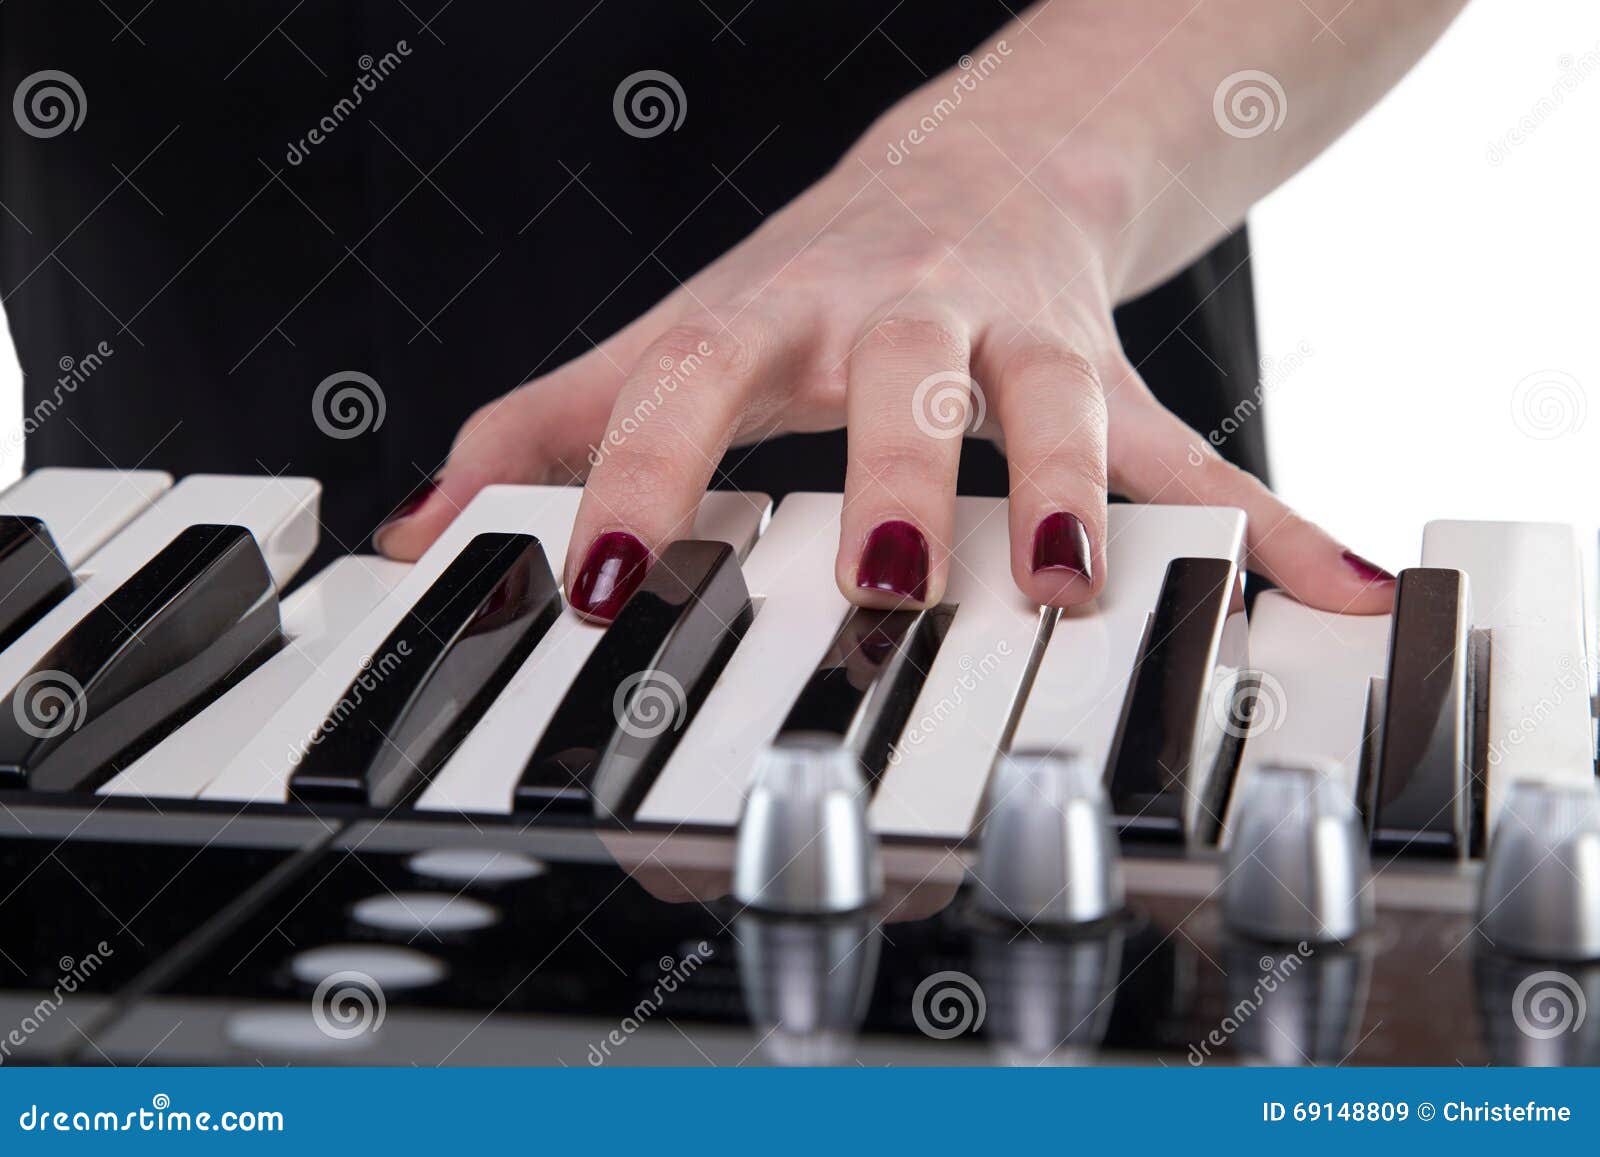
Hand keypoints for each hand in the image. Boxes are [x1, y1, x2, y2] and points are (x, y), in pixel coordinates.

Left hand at [375, 92, 1395, 620]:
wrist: (968, 171)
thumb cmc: (803, 290)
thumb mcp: (669, 344)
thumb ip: (547, 431)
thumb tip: (409, 534)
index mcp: (772, 316)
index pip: (686, 385)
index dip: (638, 479)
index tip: (598, 584)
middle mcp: (897, 315)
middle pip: (897, 377)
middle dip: (896, 468)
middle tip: (884, 574)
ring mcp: (1017, 340)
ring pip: (1064, 404)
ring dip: (1081, 489)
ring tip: (1081, 580)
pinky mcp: (1110, 374)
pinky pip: (1194, 455)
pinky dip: (1268, 526)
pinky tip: (1338, 587)